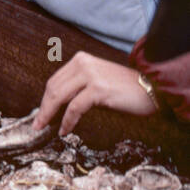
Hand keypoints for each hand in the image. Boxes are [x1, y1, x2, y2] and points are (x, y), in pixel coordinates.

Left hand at [32, 52, 157, 136]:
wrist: (151, 89)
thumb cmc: (125, 90)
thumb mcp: (97, 83)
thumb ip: (79, 88)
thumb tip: (58, 106)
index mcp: (81, 60)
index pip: (55, 81)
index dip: (45, 99)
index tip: (40, 114)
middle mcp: (83, 63)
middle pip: (53, 88)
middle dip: (43, 108)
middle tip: (37, 124)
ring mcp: (91, 74)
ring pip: (59, 96)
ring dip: (49, 115)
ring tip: (45, 127)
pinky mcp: (98, 88)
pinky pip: (74, 107)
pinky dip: (67, 121)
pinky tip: (65, 130)